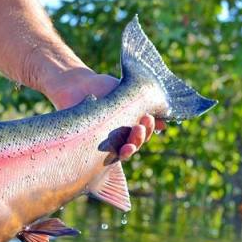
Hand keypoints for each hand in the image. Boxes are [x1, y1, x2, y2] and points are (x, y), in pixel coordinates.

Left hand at [42, 68, 165, 159]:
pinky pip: (96, 155)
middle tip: (140, 127)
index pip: (141, 136)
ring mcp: (101, 144)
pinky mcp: (86, 147)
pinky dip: (105, 152)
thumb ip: (143, 107)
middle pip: (131, 147)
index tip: (149, 118)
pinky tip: (110, 147)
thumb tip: (163, 122)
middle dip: (138, 139)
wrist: (77, 85)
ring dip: (127, 150)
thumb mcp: (126, 95)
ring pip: (117, 154)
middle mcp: (115, 138)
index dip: (147, 131)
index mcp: (127, 127)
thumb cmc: (103, 89)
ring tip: (129, 142)